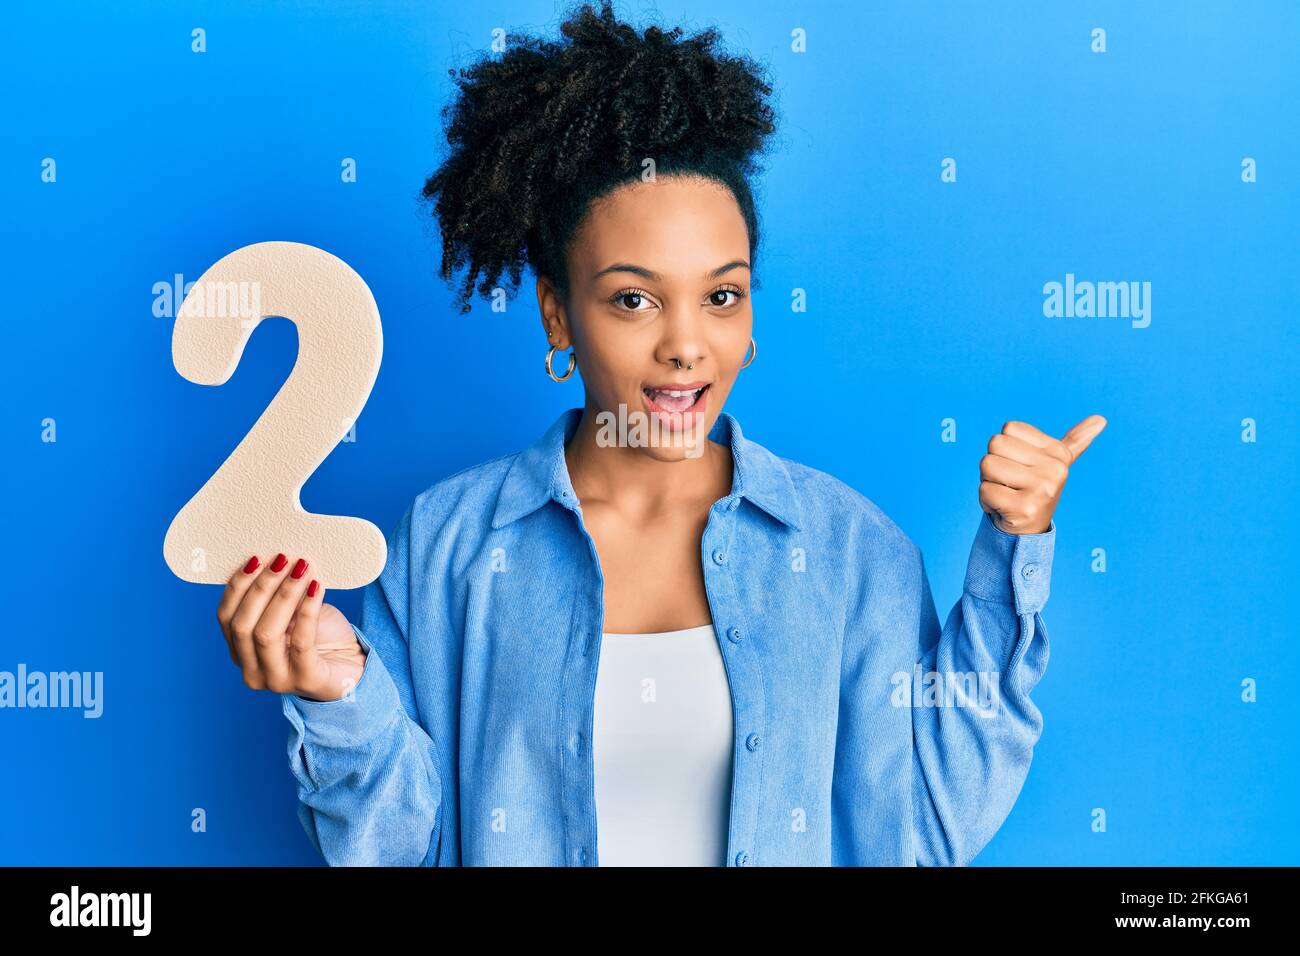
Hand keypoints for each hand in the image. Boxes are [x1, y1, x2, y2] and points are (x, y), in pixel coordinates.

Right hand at [216, 554, 366, 701]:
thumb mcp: (292, 615)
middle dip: (261, 587)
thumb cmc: (320, 636)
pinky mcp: (306, 680)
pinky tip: (317, 587)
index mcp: (240, 653)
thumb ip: (276, 598)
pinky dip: (307, 610)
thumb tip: (276, 560)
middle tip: (282, 559)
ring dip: (284, 595)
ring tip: (302, 568)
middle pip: (243, 625)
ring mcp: (277, 680)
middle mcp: (252, 671)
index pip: (226, 617)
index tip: (255, 558)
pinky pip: (302, 641)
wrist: (351, 666)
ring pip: (267, 633)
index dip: (237, 586)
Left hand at [979, 415, 1106, 533]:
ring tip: (1006, 494)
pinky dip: (986, 501)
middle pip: (995, 443)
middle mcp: (1055, 470)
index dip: (1006, 447)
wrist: (1029, 533)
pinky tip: (1002, 508)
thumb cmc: (1035, 491)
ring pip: (987, 464)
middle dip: (994, 464)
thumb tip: (1101, 419)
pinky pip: (984, 489)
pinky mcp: (1024, 508)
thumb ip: (1075, 440)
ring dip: (988, 481)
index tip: (1020, 466)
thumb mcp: (1056, 463)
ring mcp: (1042, 490)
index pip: (1009, 428)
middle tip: (1010, 482)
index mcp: (1059, 453)